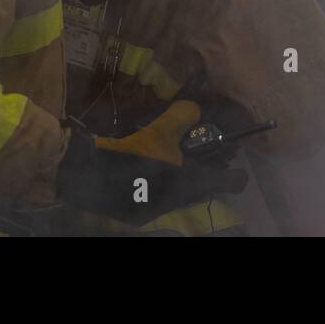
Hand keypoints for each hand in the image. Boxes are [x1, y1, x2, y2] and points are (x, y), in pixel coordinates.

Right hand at [58, 101, 247, 224]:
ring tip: (184, 153)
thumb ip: (182, 117)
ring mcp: (156, 210)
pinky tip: (156, 165)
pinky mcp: (137, 212)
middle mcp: (178, 202)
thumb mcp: (159, 131)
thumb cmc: (130, 155)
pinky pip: (160, 196)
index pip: (230, 183)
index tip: (238, 162)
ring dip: (187, 174)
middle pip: (204, 187)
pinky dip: (164, 181)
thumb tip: (195, 111)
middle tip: (211, 149)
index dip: (237, 173)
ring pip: (182, 192)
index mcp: (189, 185)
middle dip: (209, 169)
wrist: (86, 178)